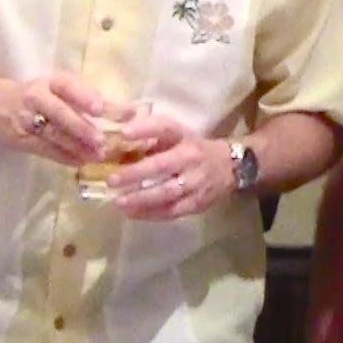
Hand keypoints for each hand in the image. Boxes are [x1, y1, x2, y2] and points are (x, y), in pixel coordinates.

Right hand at [0, 72, 109, 164]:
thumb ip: (84, 95)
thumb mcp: (57, 87)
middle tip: (101, 140)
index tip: (100, 108)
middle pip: (59, 113)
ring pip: (53, 135)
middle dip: (81, 128)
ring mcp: (27, 120)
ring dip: (77, 147)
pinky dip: (64, 157)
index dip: (83, 96)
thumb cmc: (38, 94)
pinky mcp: (22, 140)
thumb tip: (117, 109)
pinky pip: (45, 150)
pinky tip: (80, 161)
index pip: (67, 86)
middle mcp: (36, 98)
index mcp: (49, 82)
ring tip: (97, 155)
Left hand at [108, 114, 236, 220]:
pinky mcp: (197, 203)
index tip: (124, 132)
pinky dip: (150, 214)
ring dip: (140, 199)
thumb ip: (152, 136)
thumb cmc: (194, 148)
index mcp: (184, 137)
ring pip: (166, 193)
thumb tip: (117, 139)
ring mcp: (195, 183)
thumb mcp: (178, 134)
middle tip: (111, 180)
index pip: (165, 128)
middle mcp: (191, 158)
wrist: (230, 167)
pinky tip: (132, 213)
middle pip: (162, 166)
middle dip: (135, 174)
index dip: (145, 129)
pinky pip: (171, 211)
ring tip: (119, 202)